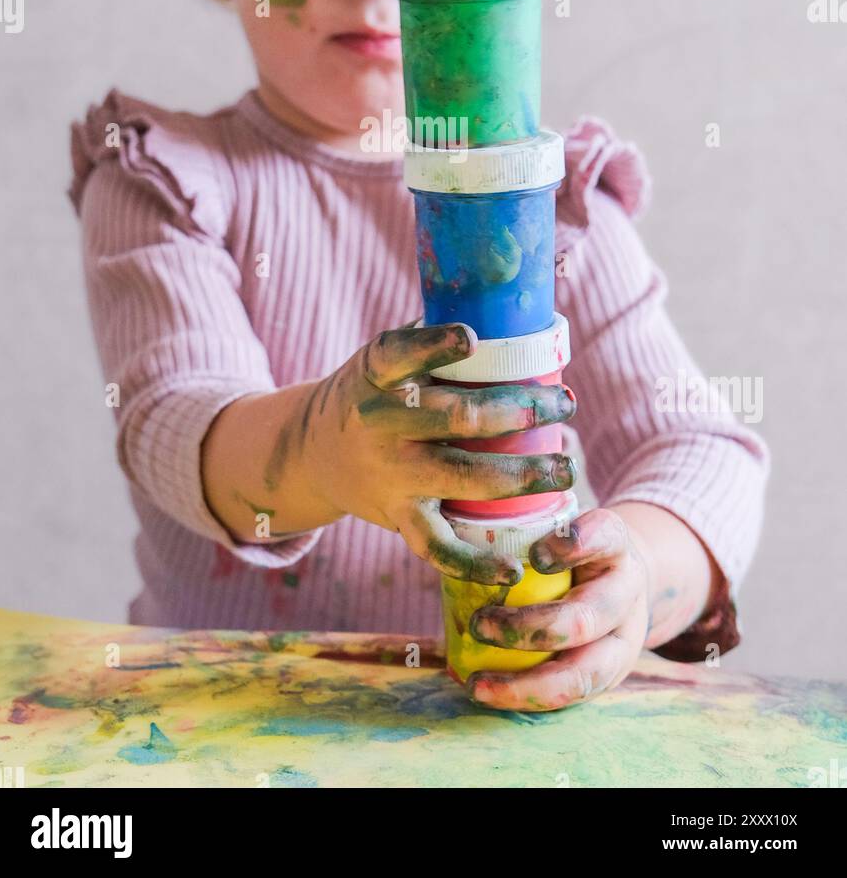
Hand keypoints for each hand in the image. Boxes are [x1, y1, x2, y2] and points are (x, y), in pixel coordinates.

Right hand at [304, 320, 576, 581]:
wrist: (313, 451)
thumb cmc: (375, 391)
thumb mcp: (387, 356)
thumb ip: (434, 339)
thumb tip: (510, 312)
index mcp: (377, 372)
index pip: (401, 353)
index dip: (434, 345)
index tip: (472, 338)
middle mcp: (381, 423)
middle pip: (456, 417)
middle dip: (518, 410)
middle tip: (564, 404)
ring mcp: (390, 474)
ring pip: (461, 477)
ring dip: (521, 474)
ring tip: (565, 468)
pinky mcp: (397, 517)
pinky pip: (437, 547)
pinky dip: (475, 563)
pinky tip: (513, 567)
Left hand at [464, 506, 651, 711]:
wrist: (624, 578)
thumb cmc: (577, 546)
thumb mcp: (565, 524)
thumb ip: (528, 523)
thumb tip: (458, 527)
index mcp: (615, 545)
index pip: (605, 537)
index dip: (573, 545)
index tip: (537, 554)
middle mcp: (625, 593)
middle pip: (584, 619)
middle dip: (527, 629)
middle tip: (480, 625)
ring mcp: (622, 639)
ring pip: (581, 673)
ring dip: (525, 683)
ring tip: (477, 684)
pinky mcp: (611, 674)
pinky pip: (570, 696)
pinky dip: (528, 699)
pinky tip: (489, 695)